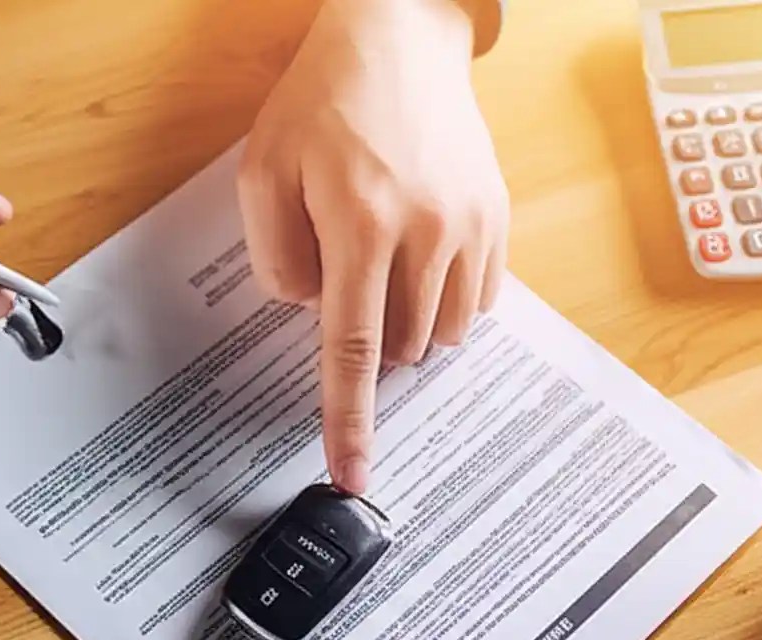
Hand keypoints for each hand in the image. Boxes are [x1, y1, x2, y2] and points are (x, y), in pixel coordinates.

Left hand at [237, 0, 508, 493]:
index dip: (350, 419)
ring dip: (407, 323)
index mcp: (360, 226)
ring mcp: (472, 226)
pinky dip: (444, 302)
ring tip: (384, 260)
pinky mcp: (497, 217)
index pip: (354, 350)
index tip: (353, 473)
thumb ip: (276, 260)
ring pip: (442, 332)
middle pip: (400, 348)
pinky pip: (477, 302)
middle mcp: (426, 233)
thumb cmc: (321, 102)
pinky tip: (421, 258)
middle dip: (369, 340)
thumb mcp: (263, 173)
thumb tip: (314, 313)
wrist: (397, 37)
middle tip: (347, 275)